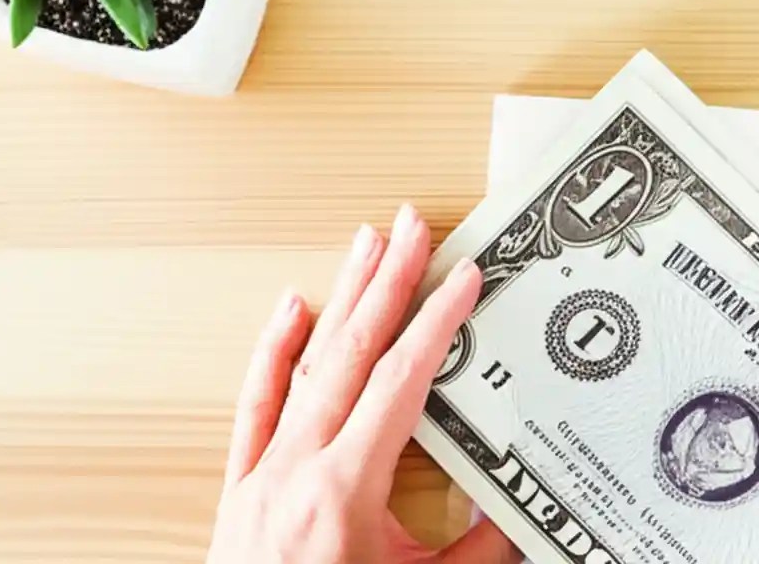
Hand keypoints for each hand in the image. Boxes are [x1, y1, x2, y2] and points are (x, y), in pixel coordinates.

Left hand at [207, 205, 519, 563]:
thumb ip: (477, 553)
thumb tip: (517, 511)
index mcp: (345, 491)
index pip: (401, 384)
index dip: (436, 325)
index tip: (461, 278)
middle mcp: (297, 468)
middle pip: (352, 352)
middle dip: (388, 283)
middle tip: (411, 227)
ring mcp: (263, 471)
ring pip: (306, 364)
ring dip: (340, 297)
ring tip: (364, 244)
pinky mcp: (241, 484)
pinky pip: (255, 404)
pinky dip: (274, 351)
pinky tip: (290, 307)